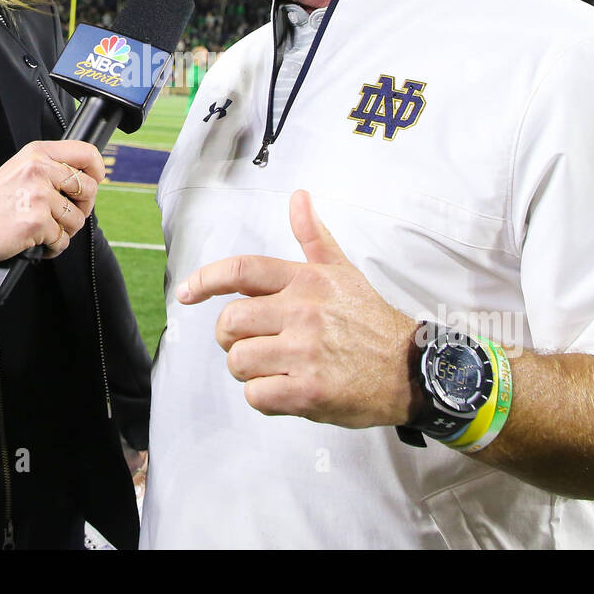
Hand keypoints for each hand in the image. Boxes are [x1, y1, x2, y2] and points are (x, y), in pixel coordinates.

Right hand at [0, 140, 102, 267]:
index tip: (95, 180)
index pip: (86, 152)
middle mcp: (38, 170)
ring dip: (65, 230)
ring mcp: (38, 196)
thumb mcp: (21, 169)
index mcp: (37, 153)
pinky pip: (63, 239)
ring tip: (45, 230)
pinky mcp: (36, 222)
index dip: (97, 170)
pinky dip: (53, 246)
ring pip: (77, 218)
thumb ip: (51, 167)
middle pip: (89, 188)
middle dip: (83, 207)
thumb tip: (88, 177)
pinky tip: (38, 241)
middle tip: (65, 215)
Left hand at [175, 189, 420, 427]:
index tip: (185, 293)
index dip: (204, 280)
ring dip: (249, 370)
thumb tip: (298, 196)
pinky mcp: (307, 390)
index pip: (241, 270)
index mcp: (305, 280)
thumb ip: (313, 236)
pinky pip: (255, 394)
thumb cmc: (369, 320)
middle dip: (231, 337)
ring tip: (277, 368)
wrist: (409, 370)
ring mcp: (304, 352)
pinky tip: (287, 390)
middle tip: (254, 343)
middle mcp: (302, 311)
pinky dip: (264, 397)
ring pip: (238, 361)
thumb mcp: (342, 271)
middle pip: (230, 321)